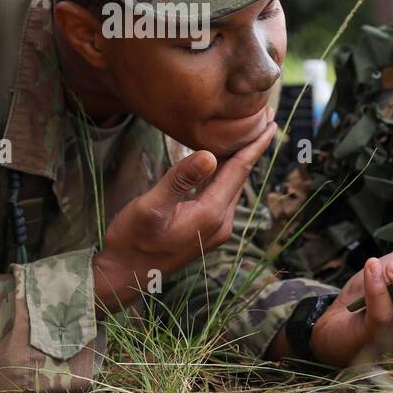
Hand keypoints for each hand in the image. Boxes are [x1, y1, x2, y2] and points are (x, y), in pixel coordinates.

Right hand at [92, 112, 277, 309]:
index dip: (255, 143)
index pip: (239, 170)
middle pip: (241, 177)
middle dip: (252, 147)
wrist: (122, 275)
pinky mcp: (206, 232)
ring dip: (240, 160)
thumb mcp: (151, 207)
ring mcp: (215, 230)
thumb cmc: (131, 240)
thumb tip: (210, 154)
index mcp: (211, 214)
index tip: (270, 119)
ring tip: (249, 135)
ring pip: (232, 186)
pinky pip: (222, 196)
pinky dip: (226, 175)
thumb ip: (179, 180)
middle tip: (264, 117)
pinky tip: (221, 164)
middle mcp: (221, 223)